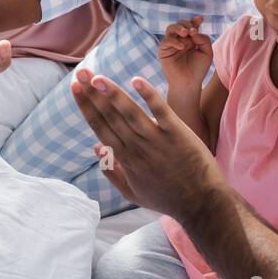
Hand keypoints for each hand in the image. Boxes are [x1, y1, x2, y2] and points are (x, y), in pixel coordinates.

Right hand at [71, 68, 222, 221]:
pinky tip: (136, 81)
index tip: (75, 88)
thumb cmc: (168, 199)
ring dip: (113, 94)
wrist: (202, 205)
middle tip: (79, 72)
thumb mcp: (133, 193)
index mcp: (125, 159)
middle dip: (92, 94)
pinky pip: (161, 112)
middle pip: (110, 116)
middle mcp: (137, 148)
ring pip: (130, 113)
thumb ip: (112, 171)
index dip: (86, 106)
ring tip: (97, 77)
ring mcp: (157, 140)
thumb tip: (95, 147)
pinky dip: (149, 96)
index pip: (100, 127)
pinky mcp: (178, 134)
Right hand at [158, 15, 211, 90]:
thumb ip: (204, 39)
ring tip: (186, 33)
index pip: (191, 25)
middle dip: (187, 24)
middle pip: (180, 23)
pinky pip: (166, 40)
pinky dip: (174, 41)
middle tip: (193, 30)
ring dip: (179, 28)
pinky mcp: (163, 50)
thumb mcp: (206, 53)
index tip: (200, 19)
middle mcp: (180, 39)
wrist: (189, 83)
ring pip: (171, 28)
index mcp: (190, 38)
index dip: (194, 20)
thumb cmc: (198, 69)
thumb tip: (193, 31)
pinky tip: (182, 46)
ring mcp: (171, 44)